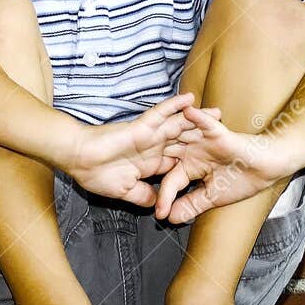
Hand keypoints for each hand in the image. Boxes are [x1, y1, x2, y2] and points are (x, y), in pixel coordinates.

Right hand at [63, 93, 221, 207]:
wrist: (78, 160)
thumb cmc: (96, 175)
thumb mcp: (126, 191)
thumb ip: (144, 196)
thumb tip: (158, 205)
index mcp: (151, 162)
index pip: (179, 160)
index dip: (197, 159)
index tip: (216, 160)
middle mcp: (153, 147)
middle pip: (185, 140)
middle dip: (205, 137)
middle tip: (226, 133)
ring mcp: (148, 136)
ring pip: (178, 125)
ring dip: (198, 118)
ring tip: (219, 113)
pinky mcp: (140, 127)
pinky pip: (161, 114)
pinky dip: (175, 106)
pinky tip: (190, 99)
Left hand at [153, 105, 291, 223]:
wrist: (266, 170)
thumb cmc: (241, 181)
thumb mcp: (212, 197)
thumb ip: (191, 205)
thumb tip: (170, 218)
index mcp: (189, 166)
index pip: (171, 181)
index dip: (165, 198)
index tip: (160, 215)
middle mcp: (192, 151)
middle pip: (167, 152)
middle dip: (150, 157)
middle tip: (131, 163)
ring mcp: (203, 140)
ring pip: (180, 134)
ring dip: (166, 132)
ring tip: (148, 131)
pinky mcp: (217, 131)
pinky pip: (205, 122)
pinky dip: (197, 117)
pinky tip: (186, 111)